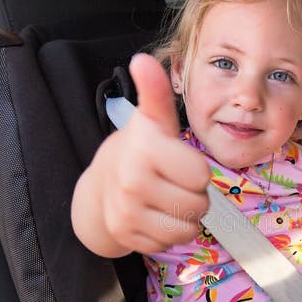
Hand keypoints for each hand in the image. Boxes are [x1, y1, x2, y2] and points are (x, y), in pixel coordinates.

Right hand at [72, 53, 209, 255]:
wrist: (100, 185)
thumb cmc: (139, 149)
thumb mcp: (151, 120)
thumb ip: (155, 92)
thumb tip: (143, 59)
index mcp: (144, 149)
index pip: (201, 175)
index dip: (195, 169)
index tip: (177, 162)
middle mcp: (132, 181)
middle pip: (198, 204)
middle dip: (192, 195)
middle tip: (172, 182)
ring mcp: (127, 212)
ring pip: (187, 228)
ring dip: (185, 216)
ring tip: (167, 199)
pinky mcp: (127, 235)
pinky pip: (171, 242)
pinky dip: (169, 232)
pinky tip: (155, 215)